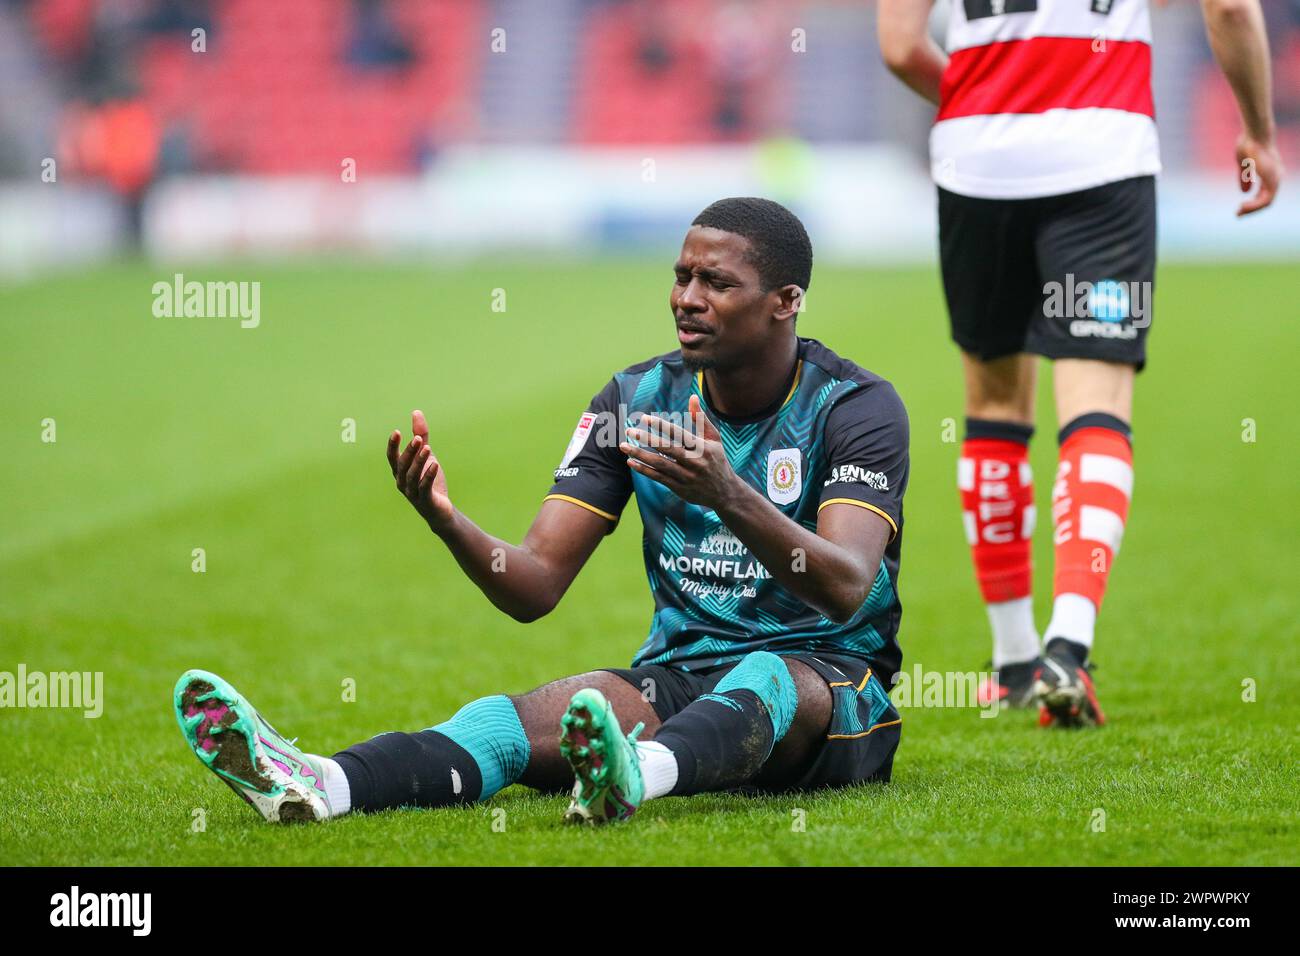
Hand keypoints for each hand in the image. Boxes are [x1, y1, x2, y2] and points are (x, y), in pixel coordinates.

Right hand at [387, 409, 454, 530]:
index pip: (392, 457)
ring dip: (419, 461)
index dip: (393, 446)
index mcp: (400, 471)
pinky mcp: (425, 500)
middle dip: (409, 451)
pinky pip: (424, 487)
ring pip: (412, 476)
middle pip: (402, 465)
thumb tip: (416, 412)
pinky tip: (435, 464)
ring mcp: (412, 493)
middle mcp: (402, 482)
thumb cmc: (429, 480)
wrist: (440, 509)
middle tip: (418, 438)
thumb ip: (421, 435)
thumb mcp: (426, 455)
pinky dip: (429, 476)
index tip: (397, 432)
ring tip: (427, 448)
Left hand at [620, 394, 740, 510]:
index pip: (679, 434)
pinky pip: (658, 478)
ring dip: (640, 455)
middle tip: (629, 430)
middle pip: (667, 449)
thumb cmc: (717, 460)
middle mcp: (694, 462)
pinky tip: (631, 462)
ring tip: (624, 446)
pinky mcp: (679, 488)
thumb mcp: (714, 439)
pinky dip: (644, 470)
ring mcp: (686, 476)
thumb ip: (701, 419)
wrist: (725, 493)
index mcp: (702, 448)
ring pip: (659, 464)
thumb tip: (693, 397)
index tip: (645, 418)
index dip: (661, 426)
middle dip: (647, 439)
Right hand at [1235, 132, 1282, 215]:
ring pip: (1267, 202)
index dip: (1253, 203)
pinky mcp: (1273, 181)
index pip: (1265, 194)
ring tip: (1238, 212)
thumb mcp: (1244, 165)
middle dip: (1251, 209)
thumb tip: (1245, 192)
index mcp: (1271, 172)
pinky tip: (1242, 207)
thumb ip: (1245, 178)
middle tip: (1237, 214)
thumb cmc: (1249, 145)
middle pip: (1266, 200)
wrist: (1254, 136)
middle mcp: (1276, 176)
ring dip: (1252, 209)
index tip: (1239, 207)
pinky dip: (1254, 206)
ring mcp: (1276, 179)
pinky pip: (1266, 200)